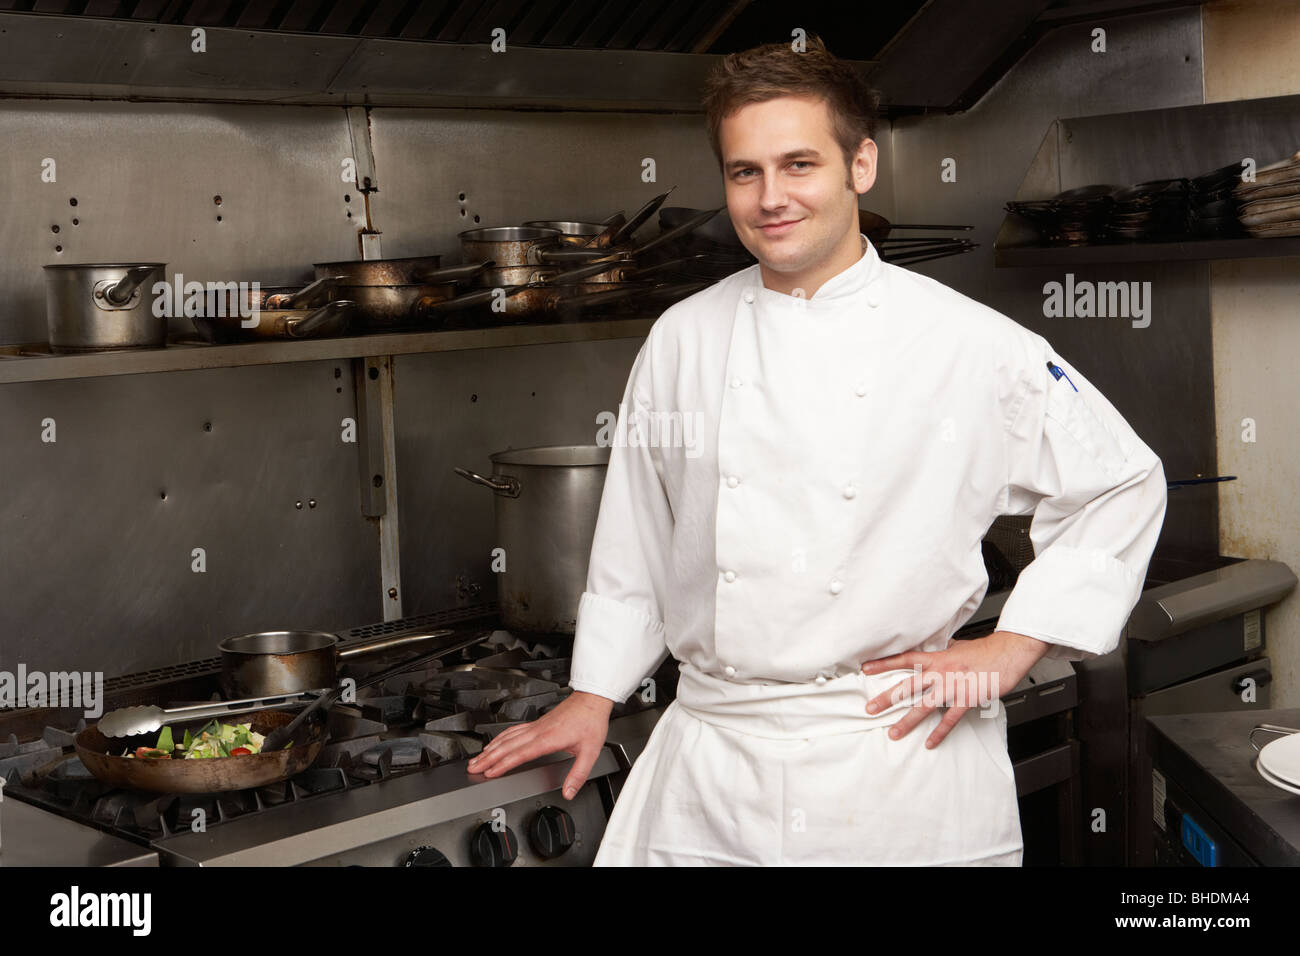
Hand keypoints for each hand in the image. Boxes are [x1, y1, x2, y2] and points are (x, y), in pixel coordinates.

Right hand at [466, 690, 613, 799]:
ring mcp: (536, 726)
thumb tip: (569, 792)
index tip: (490, 772)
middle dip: (488, 758)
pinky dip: (501, 737)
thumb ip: (578, 774)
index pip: (520, 754)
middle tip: (473, 768)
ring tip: (478, 758)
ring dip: (491, 748)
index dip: (503, 764)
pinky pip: (513, 730)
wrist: (591, 700)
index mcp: (548, 739)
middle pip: (507, 745)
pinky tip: (496, 742)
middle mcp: (538, 731)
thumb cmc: (590, 723)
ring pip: (507, 737)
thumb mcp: (590, 752)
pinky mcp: (537, 723)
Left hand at [860, 630, 1049, 748]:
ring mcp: (952, 688)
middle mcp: (941, 673)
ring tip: (893, 733)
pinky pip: (949, 720)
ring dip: (907, 721)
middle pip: (908, 687)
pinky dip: (939, 733)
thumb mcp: (957, 647)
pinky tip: (929, 743)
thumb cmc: (985, 650)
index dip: (883, 663)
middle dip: (887, 698)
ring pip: (924, 707)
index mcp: (937, 658)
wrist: (1007, 653)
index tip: (865, 668)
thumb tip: (934, 650)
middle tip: (870, 708)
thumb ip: (942, 652)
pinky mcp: (966, 700)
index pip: (904, 659)